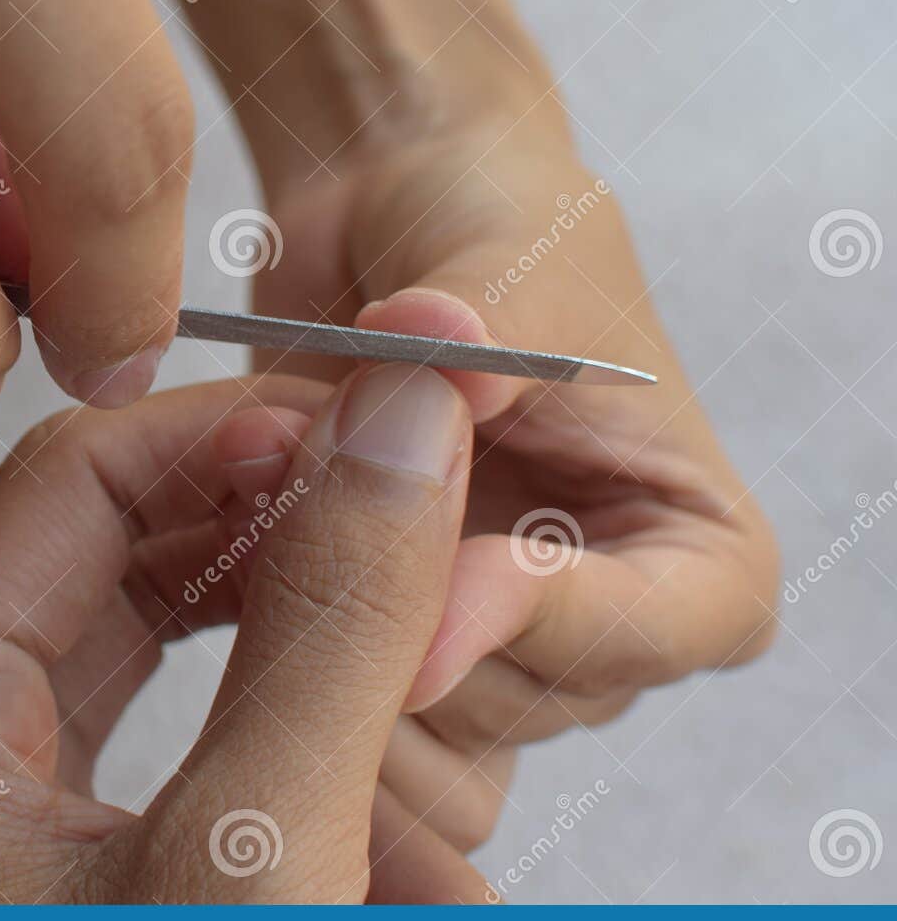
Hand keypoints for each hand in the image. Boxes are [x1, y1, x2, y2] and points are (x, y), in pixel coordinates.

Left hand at [0, 367, 496, 901]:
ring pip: (178, 671)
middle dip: (293, 552)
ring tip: (437, 687)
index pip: (70, 477)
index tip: (380, 425)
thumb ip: (326, 635)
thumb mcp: (248, 865)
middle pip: (126, 561)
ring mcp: (5, 827)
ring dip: (329, 685)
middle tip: (417, 523)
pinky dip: (313, 791)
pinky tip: (408, 847)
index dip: (238, 431)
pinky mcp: (81, 888)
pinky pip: (200, 777)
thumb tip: (398, 426)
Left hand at [255, 120, 780, 755]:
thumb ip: (486, 322)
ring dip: (311, 593)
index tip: (438, 578)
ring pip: (399, 706)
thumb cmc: (492, 223)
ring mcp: (478, 637)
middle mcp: (593, 620)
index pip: (659, 632)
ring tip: (258, 471)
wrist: (380, 215)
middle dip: (394, 594)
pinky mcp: (376, 631)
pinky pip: (319, 686)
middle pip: (510, 694)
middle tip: (301, 483)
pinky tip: (228, 514)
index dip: (547, 615)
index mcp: (693, 552)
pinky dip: (262, 606)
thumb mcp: (509, 259)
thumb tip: (446, 351)